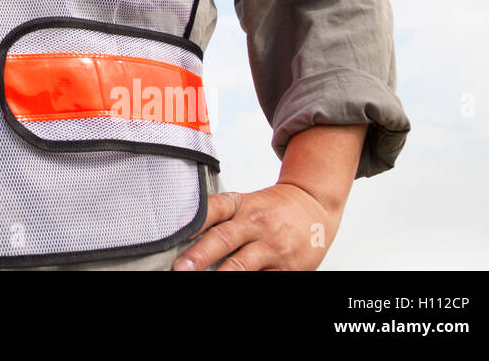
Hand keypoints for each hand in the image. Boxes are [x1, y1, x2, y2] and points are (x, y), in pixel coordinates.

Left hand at [171, 183, 338, 270]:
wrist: (314, 205)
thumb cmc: (271, 208)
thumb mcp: (244, 202)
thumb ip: (217, 215)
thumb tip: (182, 233)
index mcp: (241, 204)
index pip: (213, 208)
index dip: (194, 222)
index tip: (175, 235)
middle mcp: (256, 224)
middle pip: (223, 239)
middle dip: (199, 256)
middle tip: (180, 269)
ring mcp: (272, 247)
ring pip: (242, 265)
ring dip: (220, 276)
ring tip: (198, 280)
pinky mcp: (288, 268)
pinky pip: (263, 279)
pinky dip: (249, 282)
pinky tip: (234, 286)